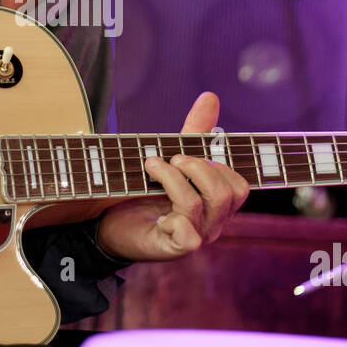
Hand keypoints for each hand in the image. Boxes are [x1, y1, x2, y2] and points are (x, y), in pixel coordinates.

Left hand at [96, 92, 249, 261]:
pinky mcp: (174, 249)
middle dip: (197, 167)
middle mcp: (212, 222)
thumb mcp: (172, 157)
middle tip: (171, 158)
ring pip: (202, 205)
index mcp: (216, 203)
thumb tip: (211, 97)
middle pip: (227, 193)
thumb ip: (194, 132)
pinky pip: (188, 235)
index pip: (239, 185)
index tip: (189, 151)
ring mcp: (196, 237)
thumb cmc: (144, 191)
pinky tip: (156, 212)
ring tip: (151, 166)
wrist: (107, 222)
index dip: (219, 164)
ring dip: (173, 178)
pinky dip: (172, 217)